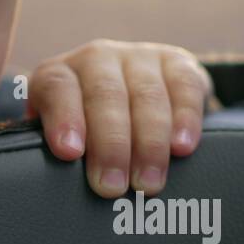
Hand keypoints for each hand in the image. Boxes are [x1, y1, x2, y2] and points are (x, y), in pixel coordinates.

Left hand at [25, 39, 215, 197]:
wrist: (128, 89)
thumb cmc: (86, 126)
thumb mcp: (63, 134)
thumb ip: (60, 150)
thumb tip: (59, 186)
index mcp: (60, 73)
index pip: (58, 88)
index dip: (64, 119)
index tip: (70, 153)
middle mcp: (97, 58)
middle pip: (105, 94)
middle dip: (110, 145)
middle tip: (111, 186)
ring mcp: (138, 57)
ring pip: (146, 95)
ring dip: (149, 143)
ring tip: (147, 182)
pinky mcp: (177, 62)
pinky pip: (184, 87)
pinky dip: (185, 119)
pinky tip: (181, 147)